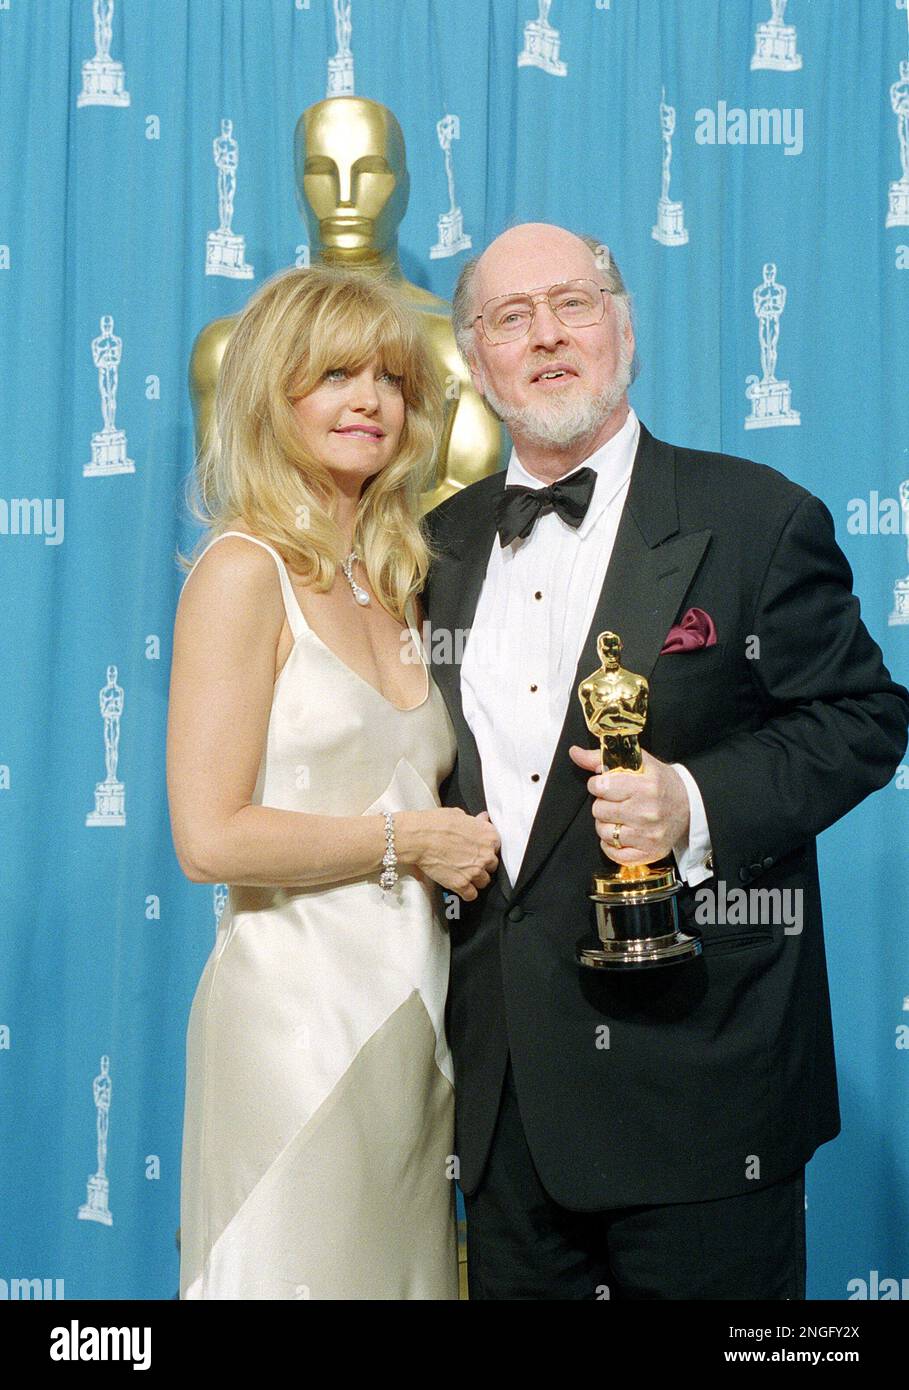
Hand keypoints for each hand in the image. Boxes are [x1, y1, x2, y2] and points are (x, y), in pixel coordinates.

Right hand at [396, 808, 500, 900]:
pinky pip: (471, 895)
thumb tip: (482, 819)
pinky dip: (467, 893)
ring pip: (484, 881)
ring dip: (475, 879)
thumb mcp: (459, 815)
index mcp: (488, 836)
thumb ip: (475, 821)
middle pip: (492, 865)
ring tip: (464, 874)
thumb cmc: (435, 823)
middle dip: (482, 864)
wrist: (419, 838)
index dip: (486, 849)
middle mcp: (486, 855)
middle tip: (469, 861)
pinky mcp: (462, 884)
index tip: (479, 850)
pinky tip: (461, 887)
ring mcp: (475, 871)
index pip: (496, 847)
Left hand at [567, 745, 689, 866]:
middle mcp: (646, 812)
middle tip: (616, 801)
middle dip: (603, 804)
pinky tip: (620, 834)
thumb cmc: (661, 783)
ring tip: (619, 817)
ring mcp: (648, 835)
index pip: (600, 786)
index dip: (598, 784)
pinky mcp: (648, 853)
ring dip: (606, 824)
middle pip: (599, 810)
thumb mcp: (637, 763)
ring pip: (603, 832)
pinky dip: (611, 845)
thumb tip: (574, 753)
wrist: (690, 806)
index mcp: (644, 786)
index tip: (606, 785)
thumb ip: (601, 757)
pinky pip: (614, 854)